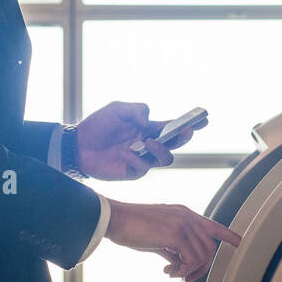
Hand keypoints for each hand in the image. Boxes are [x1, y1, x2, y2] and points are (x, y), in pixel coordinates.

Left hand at [74, 101, 197, 179]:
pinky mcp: (132, 172)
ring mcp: (142, 160)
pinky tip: (124, 152)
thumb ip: (136, 110)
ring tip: (148, 142)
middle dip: (184, 138)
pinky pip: (143, 167)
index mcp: (148, 129)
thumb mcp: (118, 108)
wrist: (78, 145)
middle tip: (187, 131)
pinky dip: (135, 158)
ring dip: (160, 149)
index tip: (203, 118)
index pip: (173, 127)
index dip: (189, 123)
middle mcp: (149, 145)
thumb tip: (149, 120)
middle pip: (175, 145)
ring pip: (165, 159)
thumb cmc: (98, 125)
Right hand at [104, 199, 241, 281]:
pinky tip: (169, 270)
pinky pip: (191, 259)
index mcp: (184, 214)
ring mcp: (183, 223)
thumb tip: (179, 263)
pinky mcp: (175, 233)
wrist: (115, 219)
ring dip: (190, 270)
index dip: (228, 235)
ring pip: (203, 254)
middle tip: (184, 275)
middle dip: (201, 267)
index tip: (240, 242)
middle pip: (210, 247)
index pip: (213, 225)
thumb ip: (172, 248)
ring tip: (174, 272)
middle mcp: (187, 216)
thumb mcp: (157, 237)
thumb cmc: (131, 227)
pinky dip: (182, 270)